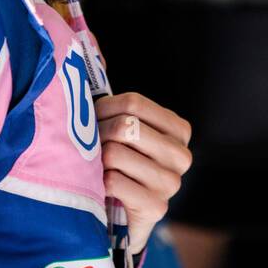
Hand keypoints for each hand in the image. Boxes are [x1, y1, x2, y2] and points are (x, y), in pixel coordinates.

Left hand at [96, 93, 191, 254]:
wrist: (123, 217)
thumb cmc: (121, 165)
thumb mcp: (124, 131)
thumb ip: (115, 103)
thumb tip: (86, 49)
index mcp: (179, 129)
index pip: (133, 103)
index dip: (104, 108)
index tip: (92, 119)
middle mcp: (181, 155)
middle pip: (126, 126)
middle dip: (98, 134)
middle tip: (88, 146)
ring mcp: (171, 183)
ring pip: (116, 153)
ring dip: (96, 160)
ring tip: (94, 166)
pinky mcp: (156, 207)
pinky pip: (113, 181)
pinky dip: (99, 183)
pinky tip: (101, 188)